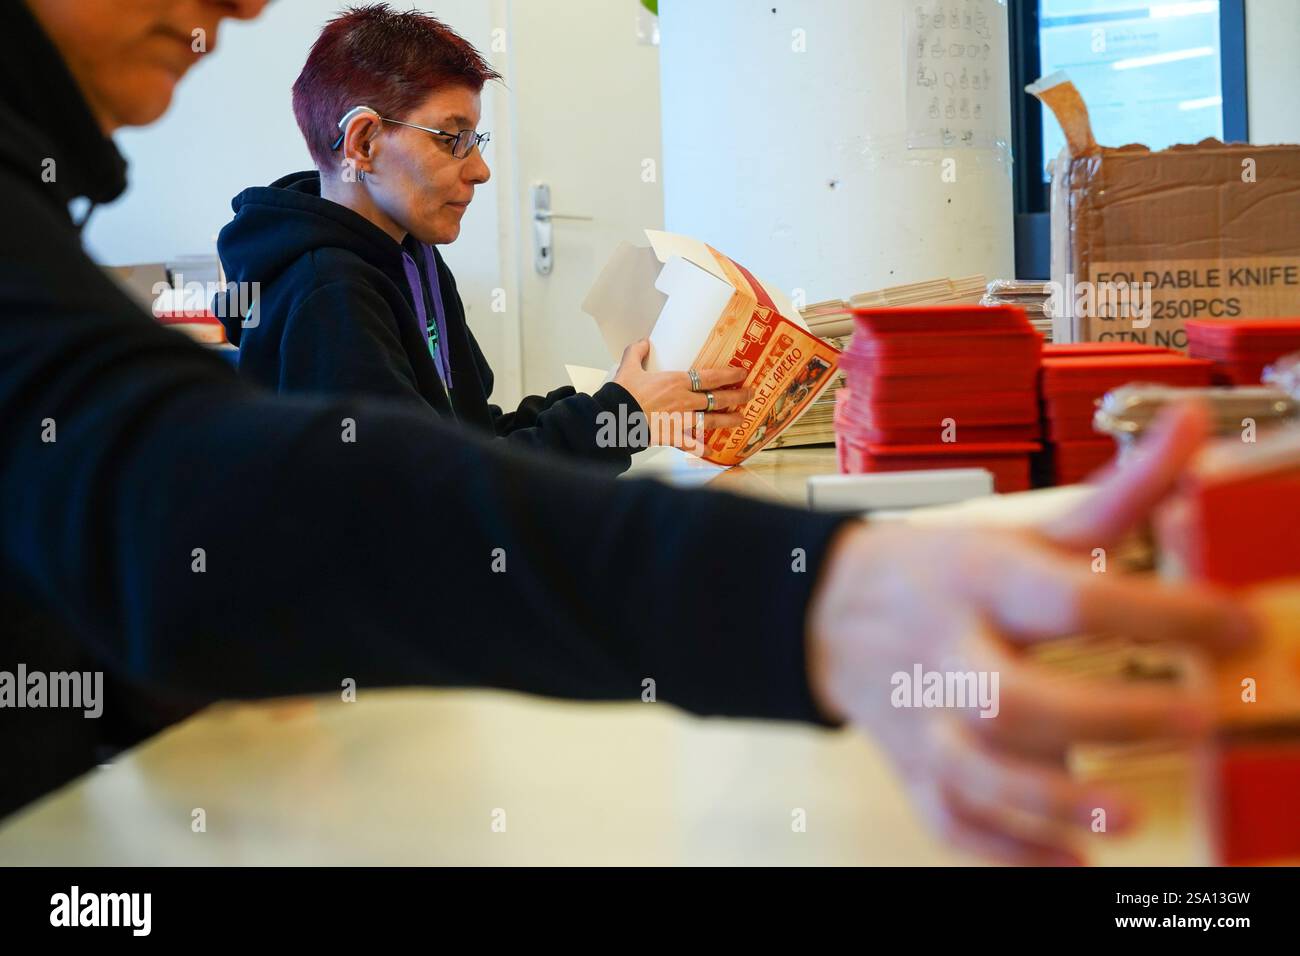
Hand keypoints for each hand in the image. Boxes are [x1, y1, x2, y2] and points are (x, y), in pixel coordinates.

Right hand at [612, 340, 751, 448]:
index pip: (710, 377)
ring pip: (711, 420)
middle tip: (750, 394)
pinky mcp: (672, 436)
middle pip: (717, 398)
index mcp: (676, 381)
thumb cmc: (622, 393)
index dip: (729, 375)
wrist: (614, 418)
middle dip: (737, 397)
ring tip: (741, 419)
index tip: (743, 373)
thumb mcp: (628, 367)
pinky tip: (711, 450)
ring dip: (728, 420)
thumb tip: (644, 342)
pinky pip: (690, 443)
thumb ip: (637, 352)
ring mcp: (680, 420)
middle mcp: (684, 400)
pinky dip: (701, 447)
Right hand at [805, 402, 1255, 864]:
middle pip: (1013, 695)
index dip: (1158, 613)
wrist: (824, 611)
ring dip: (1048, 800)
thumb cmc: (939, 572)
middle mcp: (946, 652)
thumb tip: (1191, 426)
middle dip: (1105, 716)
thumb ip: (1117, 494)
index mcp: (978, 581)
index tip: (1236, 626)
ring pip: (974, 771)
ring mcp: (923, 719)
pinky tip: (1070, 864)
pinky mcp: (914, 767)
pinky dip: (1006, 852)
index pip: (1069, 598)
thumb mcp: (1020, 530)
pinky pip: (951, 821)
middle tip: (1197, 721)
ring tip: (1125, 816)